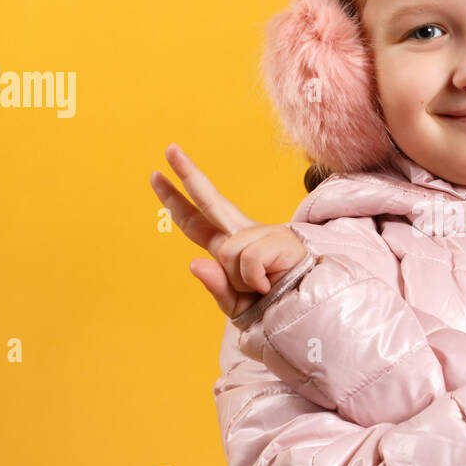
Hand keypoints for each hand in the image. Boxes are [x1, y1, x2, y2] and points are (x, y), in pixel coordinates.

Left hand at [149, 143, 308, 320]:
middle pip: (210, 201)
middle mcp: (244, 235)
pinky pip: (247, 261)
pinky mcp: (278, 240)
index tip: (157, 175)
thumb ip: (216, 287)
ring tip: (263, 289)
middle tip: (169, 148)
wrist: (308, 317)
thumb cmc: (276, 310)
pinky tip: (270, 284)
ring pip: (227, 252)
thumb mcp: (237, 305)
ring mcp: (263, 234)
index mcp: (230, 248)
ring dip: (240, 281)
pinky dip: (254, 280)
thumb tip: (194, 263)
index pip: (195, 221)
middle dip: (188, 174)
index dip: (175, 200)